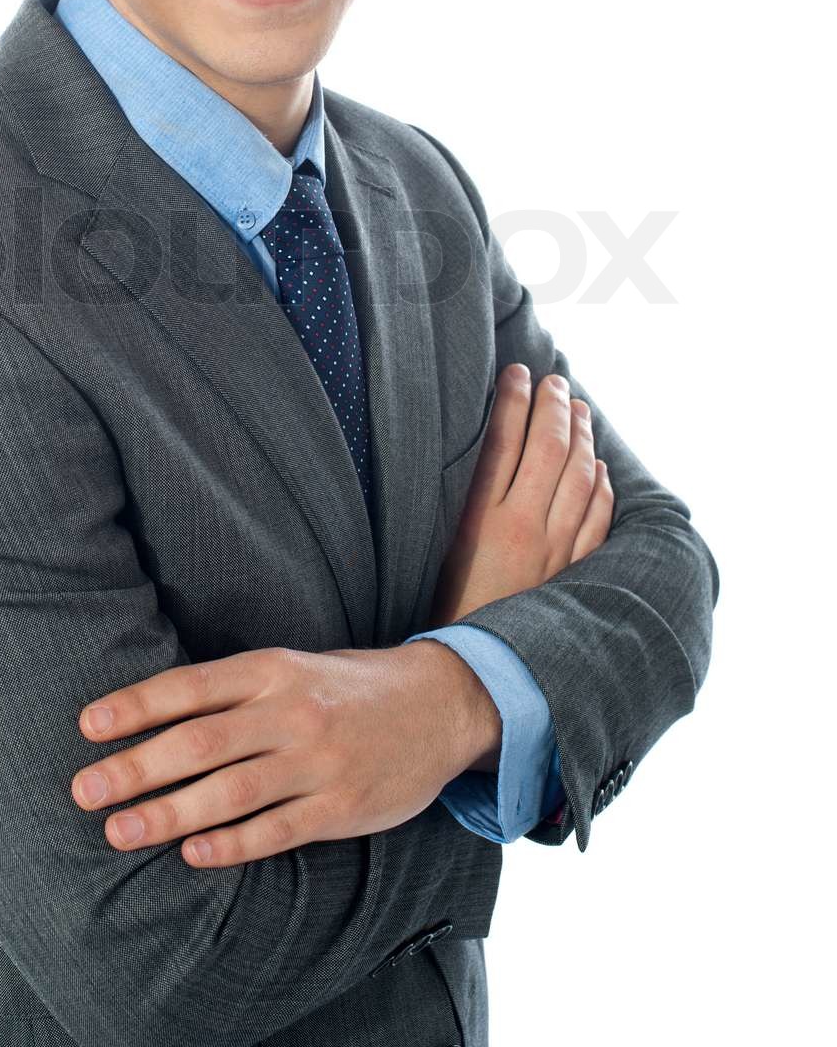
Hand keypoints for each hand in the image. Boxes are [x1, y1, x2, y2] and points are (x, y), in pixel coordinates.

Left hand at [71, 642, 494, 868]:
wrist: (440, 703)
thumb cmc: (347, 686)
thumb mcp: (292, 666)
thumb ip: (233, 689)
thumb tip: (151, 716)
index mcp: (273, 668)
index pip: (190, 686)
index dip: (136, 706)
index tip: (88, 726)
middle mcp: (291, 711)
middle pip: (199, 742)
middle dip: (135, 767)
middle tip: (84, 790)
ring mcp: (318, 761)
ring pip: (230, 791)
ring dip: (168, 813)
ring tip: (119, 831)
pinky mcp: (342, 808)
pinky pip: (277, 831)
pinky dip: (232, 844)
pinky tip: (192, 854)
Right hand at [427, 364, 613, 625]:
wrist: (477, 673)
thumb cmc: (447, 610)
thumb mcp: (444, 549)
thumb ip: (467, 504)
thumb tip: (489, 454)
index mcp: (484, 520)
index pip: (505, 441)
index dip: (514, 401)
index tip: (518, 373)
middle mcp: (525, 528)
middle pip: (548, 449)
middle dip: (554, 407)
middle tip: (555, 382)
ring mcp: (556, 550)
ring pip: (580, 476)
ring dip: (582, 436)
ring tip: (579, 409)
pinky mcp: (573, 571)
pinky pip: (598, 517)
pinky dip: (601, 486)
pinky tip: (599, 468)